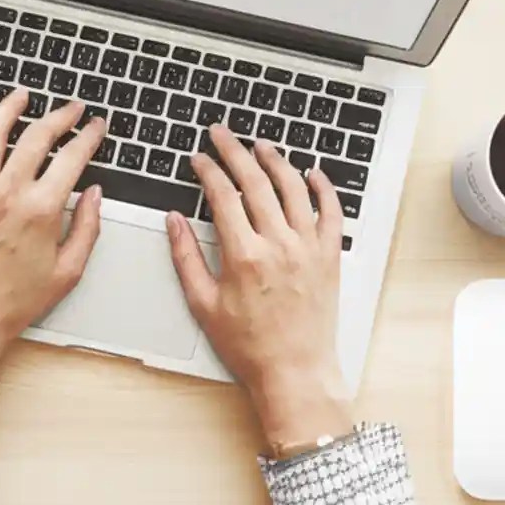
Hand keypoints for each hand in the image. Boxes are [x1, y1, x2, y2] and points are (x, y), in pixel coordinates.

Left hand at [0, 89, 107, 381]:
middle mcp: (8, 195)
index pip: (72, 158)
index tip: (96, 127)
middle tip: (71, 109)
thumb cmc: (17, 300)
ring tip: (21, 96)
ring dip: (8, 110)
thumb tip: (96, 196)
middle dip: (59, 116)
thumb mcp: (69, 270)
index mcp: (41, 210)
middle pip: (36, 137)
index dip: (89, 137)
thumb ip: (87, 228)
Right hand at [166, 126, 351, 453]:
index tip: (199, 158)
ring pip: (293, 188)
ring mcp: (308, 248)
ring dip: (275, 160)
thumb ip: (186, 257)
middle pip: (256, 182)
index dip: (208, 171)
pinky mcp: (328, 257)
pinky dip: (322, 187)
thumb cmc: (248, 346)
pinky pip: (330, 212)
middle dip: (235, 152)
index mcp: (244, 255)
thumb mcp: (203, 304)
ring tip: (260, 145)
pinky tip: (312, 172)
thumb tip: (174, 222)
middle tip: (222, 134)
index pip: (223, 196)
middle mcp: (279, 244)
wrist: (294, 371)